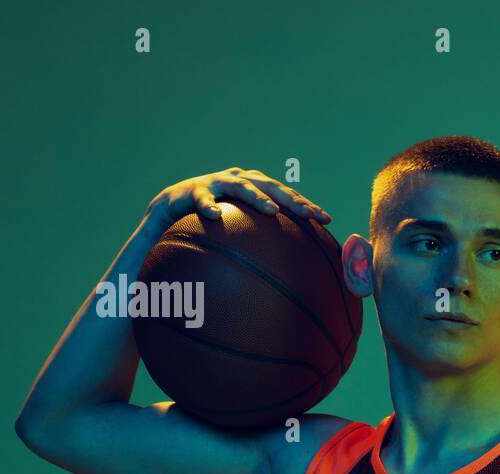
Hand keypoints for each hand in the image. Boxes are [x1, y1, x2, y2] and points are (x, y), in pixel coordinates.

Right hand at [144, 167, 331, 230]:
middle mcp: (239, 180)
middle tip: (308, 214)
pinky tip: (215, 215)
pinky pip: (201, 198)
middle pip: (271, 187)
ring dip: (256, 197)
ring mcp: (216, 183)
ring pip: (240, 187)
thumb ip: (264, 238)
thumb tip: (296, 267)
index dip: (306, 205)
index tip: (327, 219)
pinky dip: (208, 205)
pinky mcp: (192, 190)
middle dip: (291, 199)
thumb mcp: (241, 226)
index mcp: (255, 187)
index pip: (286, 195)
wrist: (172, 207)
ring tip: (271, 211)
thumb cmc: (215, 219)